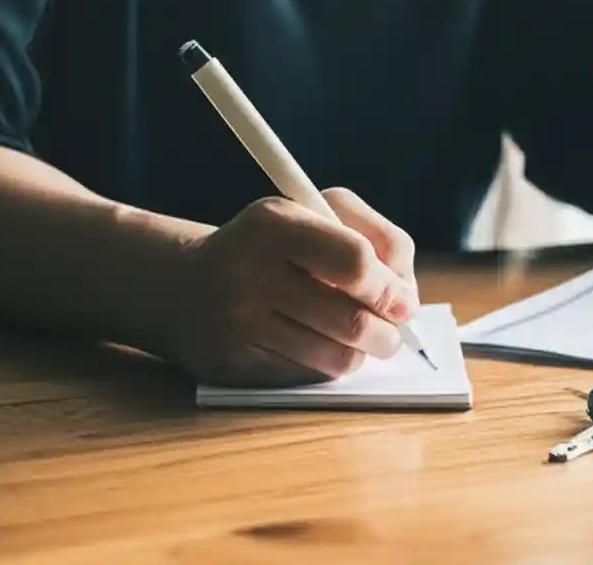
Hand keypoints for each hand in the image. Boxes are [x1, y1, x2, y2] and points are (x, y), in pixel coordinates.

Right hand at [167, 188, 417, 386]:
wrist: (185, 284)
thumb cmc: (272, 246)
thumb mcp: (315, 214)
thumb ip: (374, 239)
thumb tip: (407, 300)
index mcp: (272, 222)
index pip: (355, 260)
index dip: (390, 287)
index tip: (403, 300)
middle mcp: (247, 270)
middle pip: (350, 320)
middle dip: (387, 333)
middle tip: (392, 333)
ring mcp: (235, 322)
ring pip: (334, 357)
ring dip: (360, 354)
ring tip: (359, 340)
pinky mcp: (230, 365)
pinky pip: (305, 377)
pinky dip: (325, 365)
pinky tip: (315, 346)